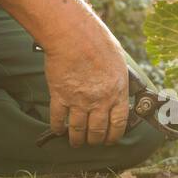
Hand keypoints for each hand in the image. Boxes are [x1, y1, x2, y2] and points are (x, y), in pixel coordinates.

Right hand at [44, 14, 128, 146]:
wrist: (73, 35)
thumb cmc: (97, 41)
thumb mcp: (118, 62)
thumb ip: (118, 80)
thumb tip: (119, 90)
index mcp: (117, 92)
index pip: (118, 123)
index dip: (114, 136)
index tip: (110, 139)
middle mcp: (99, 101)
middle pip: (97, 131)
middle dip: (95, 140)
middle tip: (92, 141)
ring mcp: (79, 100)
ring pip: (78, 129)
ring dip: (76, 139)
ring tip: (75, 142)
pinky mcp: (60, 96)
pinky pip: (58, 119)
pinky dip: (58, 127)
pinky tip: (59, 130)